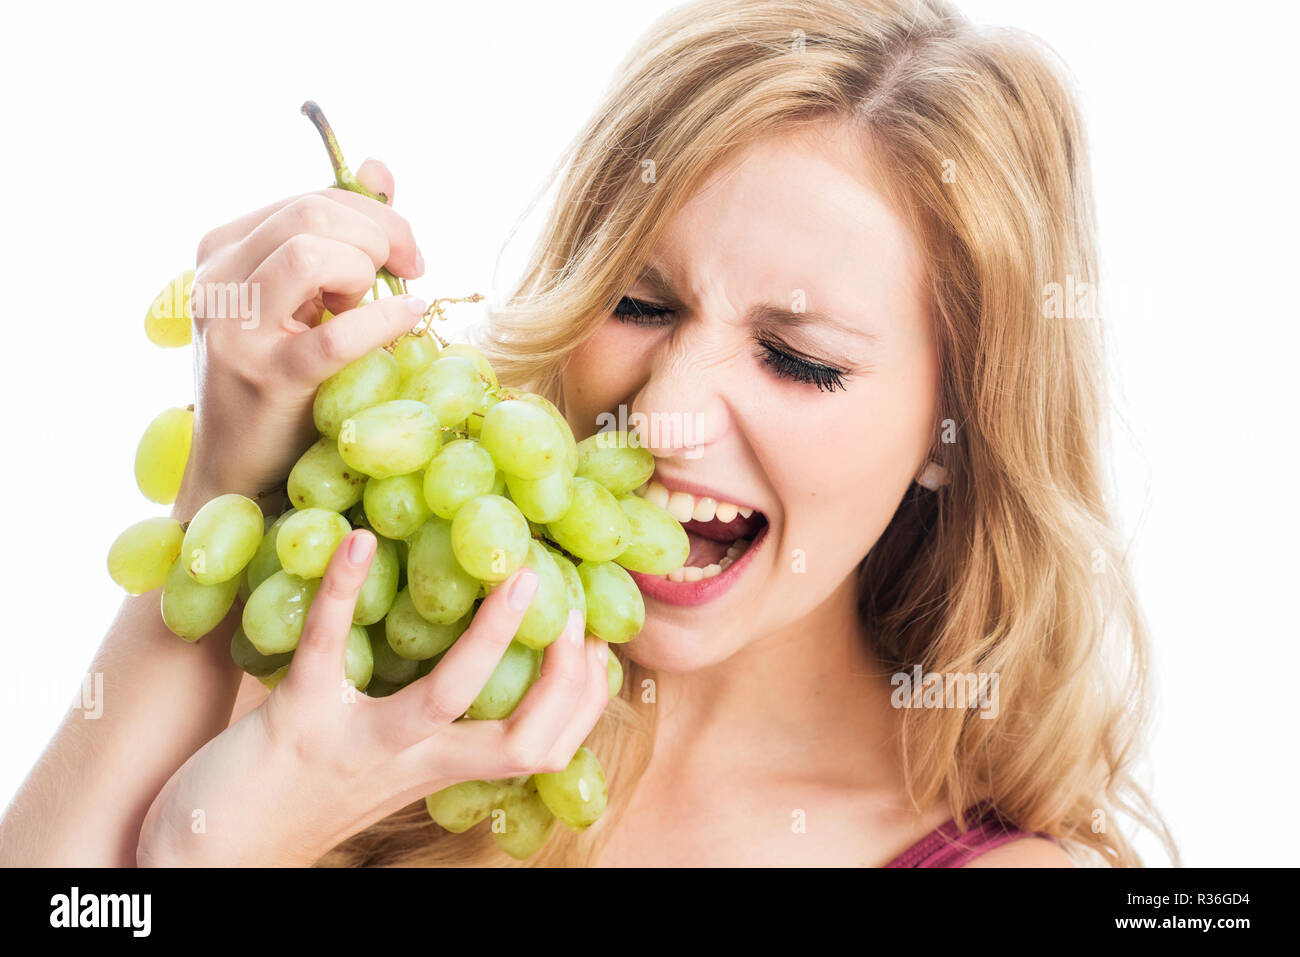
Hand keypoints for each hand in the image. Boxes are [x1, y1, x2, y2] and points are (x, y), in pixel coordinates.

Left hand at [136, 529, 610, 866]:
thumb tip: (464, 670)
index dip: (582, 702)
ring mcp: (355, 744)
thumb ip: (424, 734)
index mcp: (435, 772)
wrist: (206, 858)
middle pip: (521, 741)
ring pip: (444, 698)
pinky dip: (343, 591)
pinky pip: (325, 648)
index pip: (541, 752)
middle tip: (577, 613)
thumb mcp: (378, 774)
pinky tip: (361, 540)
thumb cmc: (296, 801)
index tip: (595, 644)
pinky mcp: (294, 719)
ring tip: (518, 575)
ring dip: (491, 635)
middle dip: (566, 680)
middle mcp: (409, 766)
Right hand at [176, 160, 426, 515]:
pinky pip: (334, 334)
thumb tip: (379, 168)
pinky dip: (383, 320)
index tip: (408, 254)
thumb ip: (343, 234)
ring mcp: (234, 330)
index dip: (374, 215)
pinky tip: (408, 319)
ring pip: (311, 254)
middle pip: (311, 214)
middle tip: (410, 270)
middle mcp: (217, 280)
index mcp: (223, 250)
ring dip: (366, 273)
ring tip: (376, 306)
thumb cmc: (281, 380)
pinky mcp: (265, 378)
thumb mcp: (307, 299)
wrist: (240, 469)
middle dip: (379, 234)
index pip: (310, 200)